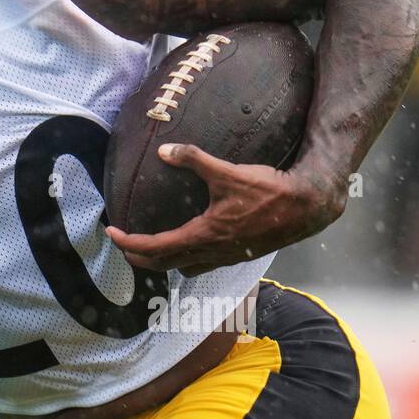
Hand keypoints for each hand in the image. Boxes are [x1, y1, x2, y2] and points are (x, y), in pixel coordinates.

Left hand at [105, 143, 344, 276]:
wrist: (306, 207)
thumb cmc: (267, 190)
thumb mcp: (227, 171)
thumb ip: (193, 159)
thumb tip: (164, 151)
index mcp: (204, 234)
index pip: (156, 247)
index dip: (129, 242)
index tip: (112, 233)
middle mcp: (212, 252)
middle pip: (165, 264)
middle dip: (139, 256)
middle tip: (123, 244)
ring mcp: (226, 257)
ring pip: (185, 267)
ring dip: (164, 261)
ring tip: (151, 247)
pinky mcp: (238, 255)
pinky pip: (203, 264)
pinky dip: (186, 258)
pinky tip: (188, 243)